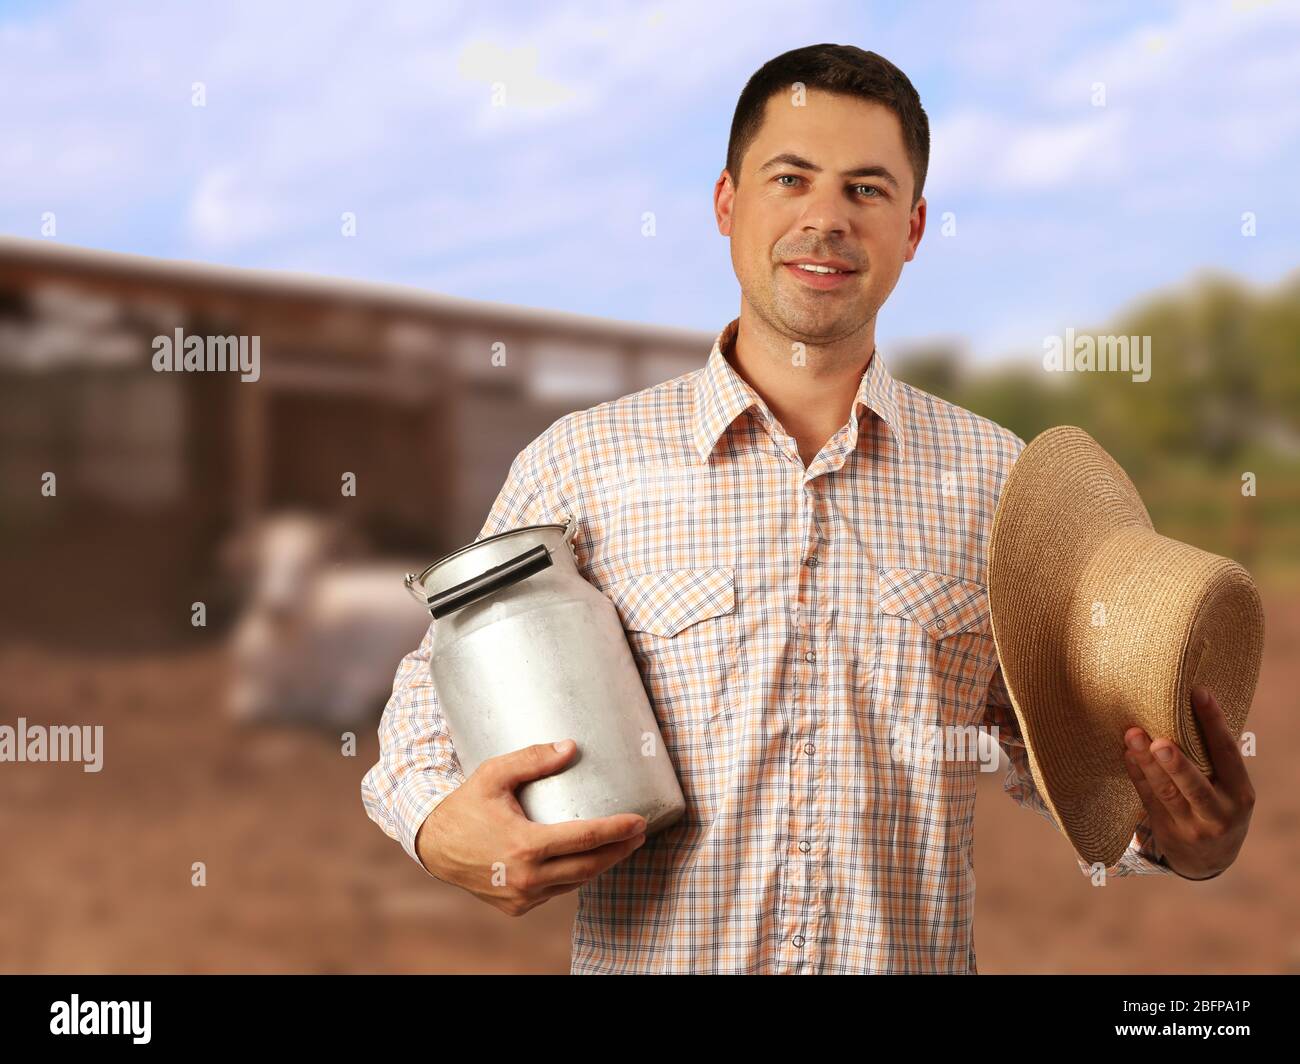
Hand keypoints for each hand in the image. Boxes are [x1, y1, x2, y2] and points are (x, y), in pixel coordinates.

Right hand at [414, 739, 647, 915]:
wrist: (434, 846)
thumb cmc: (465, 805)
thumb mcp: (494, 774)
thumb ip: (533, 759)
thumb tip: (571, 747)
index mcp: (526, 845)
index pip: (585, 838)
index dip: (617, 830)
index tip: (639, 822)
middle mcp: (527, 877)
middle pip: (589, 866)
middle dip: (619, 850)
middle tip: (639, 834)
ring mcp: (522, 896)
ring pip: (574, 882)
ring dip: (599, 865)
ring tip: (618, 846)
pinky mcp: (517, 907)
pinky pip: (555, 891)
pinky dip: (573, 877)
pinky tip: (584, 861)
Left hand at [1122, 686, 1254, 879]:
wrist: (1208, 860)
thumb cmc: (1217, 805)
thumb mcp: (1228, 787)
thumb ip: (1212, 758)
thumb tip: (1184, 704)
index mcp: (1241, 793)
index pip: (1228, 754)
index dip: (1214, 723)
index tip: (1199, 692)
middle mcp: (1220, 813)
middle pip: (1195, 785)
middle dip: (1176, 763)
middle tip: (1159, 740)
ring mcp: (1192, 826)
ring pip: (1167, 794)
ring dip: (1147, 764)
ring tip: (1132, 737)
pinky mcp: (1167, 831)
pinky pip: (1148, 800)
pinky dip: (1137, 776)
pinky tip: (1127, 755)